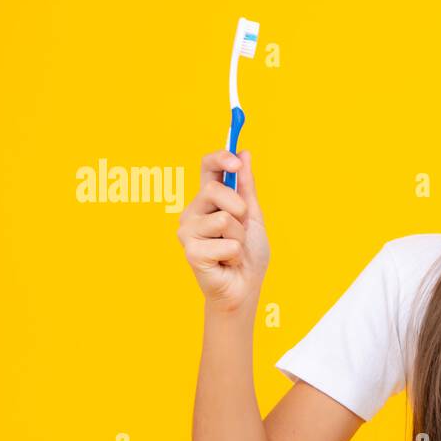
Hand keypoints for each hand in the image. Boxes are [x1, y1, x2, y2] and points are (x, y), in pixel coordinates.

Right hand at [176, 148, 269, 313]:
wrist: (245, 287)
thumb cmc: (248, 254)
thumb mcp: (252, 216)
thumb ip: (246, 187)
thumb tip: (245, 153)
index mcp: (208, 200)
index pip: (207, 168)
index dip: (220, 158)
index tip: (236, 161)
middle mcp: (193, 212)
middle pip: (215, 191)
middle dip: (239, 210)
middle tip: (241, 229)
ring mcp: (188, 231)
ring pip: (224, 219)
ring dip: (239, 237)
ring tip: (233, 249)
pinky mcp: (190, 251)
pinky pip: (225, 243)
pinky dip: (235, 254)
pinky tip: (227, 262)